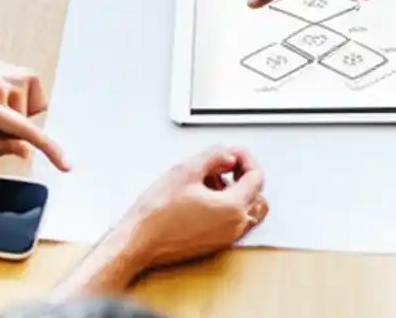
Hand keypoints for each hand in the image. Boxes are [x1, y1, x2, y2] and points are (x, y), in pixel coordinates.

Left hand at [0, 47, 69, 170]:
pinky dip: (25, 104)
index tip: (66, 164)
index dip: (47, 148)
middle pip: (25, 126)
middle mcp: (2, 87)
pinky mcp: (25, 71)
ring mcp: (15, 75)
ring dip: (18, 115)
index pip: (22, 129)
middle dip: (11, 130)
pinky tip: (6, 97)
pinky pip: (38, 100)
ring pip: (33, 114)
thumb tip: (26, 151)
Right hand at [113, 147, 267, 271]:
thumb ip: (215, 156)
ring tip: (212, 179)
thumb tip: (229, 156)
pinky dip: (228, 205)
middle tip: (227, 163)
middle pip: (257, 194)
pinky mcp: (215, 243)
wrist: (138, 242)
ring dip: (237, 190)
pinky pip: (234, 221)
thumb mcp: (186, 170)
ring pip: (247, 209)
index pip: (256, 177)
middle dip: (244, 174)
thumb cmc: (157, 214)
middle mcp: (235, 227)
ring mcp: (226, 238)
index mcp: (233, 209)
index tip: (231, 152)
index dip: (245, 158)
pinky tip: (204, 196)